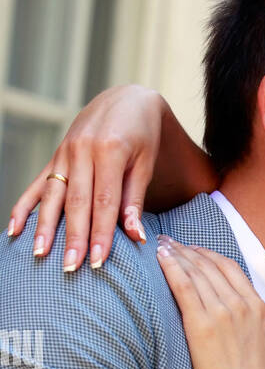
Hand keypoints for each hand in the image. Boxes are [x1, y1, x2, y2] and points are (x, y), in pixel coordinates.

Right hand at [7, 84, 162, 269]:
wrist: (124, 100)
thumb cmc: (142, 135)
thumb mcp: (145, 163)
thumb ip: (135, 199)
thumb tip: (136, 236)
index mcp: (109, 151)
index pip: (104, 201)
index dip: (101, 233)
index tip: (98, 261)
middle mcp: (82, 151)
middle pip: (76, 202)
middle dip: (73, 237)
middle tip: (70, 268)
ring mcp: (64, 153)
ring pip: (54, 195)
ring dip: (45, 227)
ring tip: (40, 254)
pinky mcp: (55, 158)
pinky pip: (36, 185)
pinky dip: (24, 208)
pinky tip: (14, 230)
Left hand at [156, 238, 264, 368]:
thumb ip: (258, 336)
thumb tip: (250, 337)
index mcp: (260, 310)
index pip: (231, 270)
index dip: (208, 256)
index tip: (194, 252)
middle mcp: (243, 306)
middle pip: (211, 265)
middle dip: (188, 250)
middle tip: (171, 242)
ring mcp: (223, 313)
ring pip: (196, 271)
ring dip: (176, 254)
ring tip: (161, 246)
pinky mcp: (201, 325)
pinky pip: (183, 285)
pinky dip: (171, 266)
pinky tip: (159, 257)